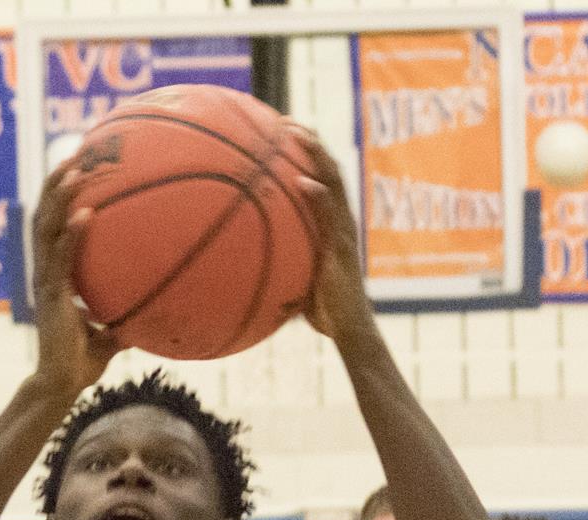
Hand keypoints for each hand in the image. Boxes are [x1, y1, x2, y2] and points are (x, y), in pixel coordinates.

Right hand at [29, 159, 119, 398]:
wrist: (62, 383)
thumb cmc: (85, 359)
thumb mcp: (114, 329)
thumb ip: (129, 311)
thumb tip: (163, 304)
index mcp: (55, 272)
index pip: (54, 223)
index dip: (61, 194)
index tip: (79, 166)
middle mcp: (45, 269)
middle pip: (44, 213)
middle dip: (56, 180)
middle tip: (77, 150)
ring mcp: (45, 279)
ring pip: (46, 227)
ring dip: (60, 195)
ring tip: (75, 168)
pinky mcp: (50, 294)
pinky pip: (62, 257)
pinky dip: (74, 233)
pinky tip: (89, 213)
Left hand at [289, 128, 378, 347]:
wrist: (348, 330)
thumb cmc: (322, 310)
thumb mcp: (297, 279)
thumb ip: (279, 263)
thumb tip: (239, 262)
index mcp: (332, 224)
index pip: (322, 179)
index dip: (306, 154)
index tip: (281, 132)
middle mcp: (341, 221)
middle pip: (329, 170)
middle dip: (311, 143)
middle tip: (285, 120)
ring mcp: (343, 232)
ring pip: (334, 183)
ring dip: (317, 156)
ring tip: (298, 134)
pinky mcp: (342, 248)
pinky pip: (331, 217)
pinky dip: (319, 197)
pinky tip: (304, 182)